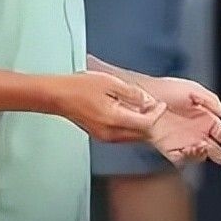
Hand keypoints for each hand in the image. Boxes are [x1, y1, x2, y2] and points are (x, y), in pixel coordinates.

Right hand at [49, 70, 166, 142]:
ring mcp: (104, 137)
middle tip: (156, 106)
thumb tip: (147, 101)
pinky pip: (122, 135)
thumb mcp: (111, 83)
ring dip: (142, 125)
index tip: (162, 104)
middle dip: (151, 121)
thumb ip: (132, 93)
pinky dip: (132, 126)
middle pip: (140, 134)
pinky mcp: (100, 135)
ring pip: (132, 137)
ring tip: (145, 108)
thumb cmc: (80, 87)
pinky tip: (131, 114)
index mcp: (114, 120)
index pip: (145, 124)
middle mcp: (110, 133)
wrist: (58, 96)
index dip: (157, 114)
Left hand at [139, 75, 220, 165]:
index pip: (219, 131)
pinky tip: (190, 149)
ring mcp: (182, 140)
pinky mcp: (169, 148)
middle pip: (213, 147)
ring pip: (199, 154)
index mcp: (203, 116)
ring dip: (204, 154)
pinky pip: (182, 158)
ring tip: (205, 147)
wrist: (142, 97)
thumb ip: (211, 100)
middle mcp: (194, 131)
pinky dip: (188, 157)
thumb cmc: (166, 89)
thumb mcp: (193, 89)